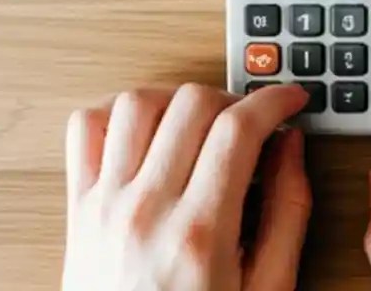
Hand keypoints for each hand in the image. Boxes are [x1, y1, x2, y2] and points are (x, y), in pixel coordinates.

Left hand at [61, 84, 312, 290]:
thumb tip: (291, 148)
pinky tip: (148, 130)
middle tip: (253, 120)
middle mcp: (146, 211)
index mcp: (200, 234)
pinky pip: (85, 128)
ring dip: (177, 99)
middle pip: (191, 103)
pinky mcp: (78, 207)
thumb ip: (288, 212)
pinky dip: (117, 112)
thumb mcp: (267, 289)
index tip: (290, 99)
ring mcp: (105, 205)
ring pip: (137, 103)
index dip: (273, 100)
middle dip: (234, 98)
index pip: (238, 128)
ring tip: (202, 122)